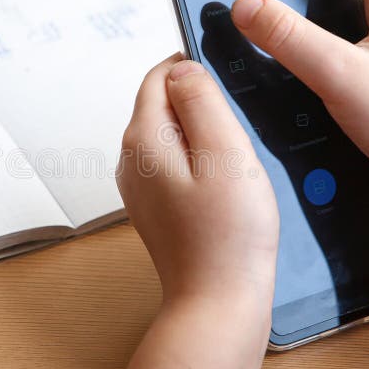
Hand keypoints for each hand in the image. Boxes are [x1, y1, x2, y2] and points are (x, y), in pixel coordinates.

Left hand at [107, 55, 278, 368]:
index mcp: (143, 138)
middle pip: (163, 104)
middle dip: (200, 105)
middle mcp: (131, 159)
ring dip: (202, 135)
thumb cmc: (228, 232)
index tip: (227, 86)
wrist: (219, 300)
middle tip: (237, 133)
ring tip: (233, 163)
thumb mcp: (224, 150)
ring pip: (171, 134)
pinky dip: (199, 161)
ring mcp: (139, 185)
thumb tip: (182, 68)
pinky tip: (223, 185)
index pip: (159, 76)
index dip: (193, 70)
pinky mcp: (154, 205)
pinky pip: (174, 163)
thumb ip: (200, 100)